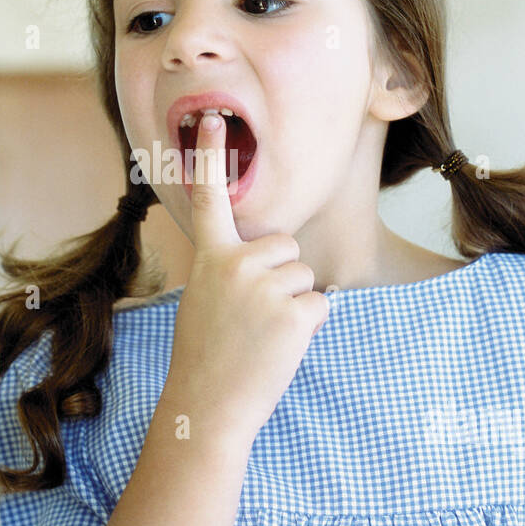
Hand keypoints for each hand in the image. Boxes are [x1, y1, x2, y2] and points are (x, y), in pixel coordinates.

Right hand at [168, 110, 328, 443]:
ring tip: (262, 334)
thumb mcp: (204, 300)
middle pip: (285, 246)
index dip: (212, 157)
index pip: (210, 199)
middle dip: (280, 277)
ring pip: (304, 275)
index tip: (211, 120)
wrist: (208, 405)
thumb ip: (228, 269)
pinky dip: (309, 325)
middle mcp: (236, 264)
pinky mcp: (293, 314)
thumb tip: (273, 255)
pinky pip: (320, 303)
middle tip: (252, 316)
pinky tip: (280, 345)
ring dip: (294, 303)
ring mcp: (265, 288)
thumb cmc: (207, 354)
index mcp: (210, 258)